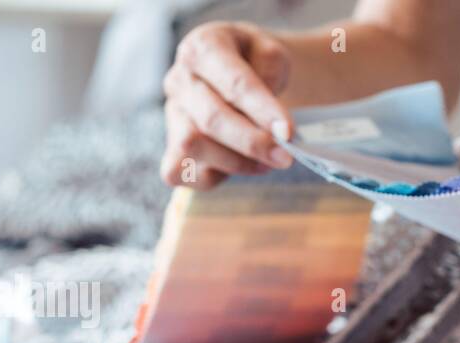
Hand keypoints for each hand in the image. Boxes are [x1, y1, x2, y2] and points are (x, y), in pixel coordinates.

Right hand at [160, 21, 295, 188]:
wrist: (242, 72)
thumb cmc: (256, 63)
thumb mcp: (272, 52)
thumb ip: (271, 73)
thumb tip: (269, 118)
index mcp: (202, 48)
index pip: (233, 82)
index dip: (262, 110)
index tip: (287, 132)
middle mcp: (179, 80)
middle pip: (210, 119)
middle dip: (252, 143)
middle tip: (285, 157)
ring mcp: (172, 115)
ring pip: (193, 146)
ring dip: (236, 162)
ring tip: (267, 161)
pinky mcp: (172, 147)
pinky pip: (181, 172)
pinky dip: (214, 177)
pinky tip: (242, 166)